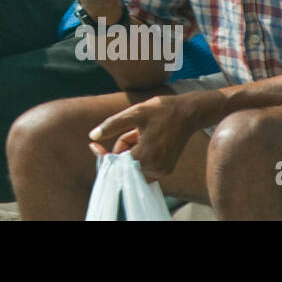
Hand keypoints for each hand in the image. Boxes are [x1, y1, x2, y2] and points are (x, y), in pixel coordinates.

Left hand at [88, 92, 202, 180]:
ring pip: (133, 164)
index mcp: (147, 156)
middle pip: (124, 163)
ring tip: (143, 132)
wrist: (189, 113)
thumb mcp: (134, 112)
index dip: (102, 154)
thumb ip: (111, 125)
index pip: (116, 162)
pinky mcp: (166, 171)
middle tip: (134, 129)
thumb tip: (92, 137)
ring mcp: (162, 172)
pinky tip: (148, 139)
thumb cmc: (161, 110)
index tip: (93, 144)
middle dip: (122, 146)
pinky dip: (140, 154)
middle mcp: (156, 169)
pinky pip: (143, 166)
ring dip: (131, 149)